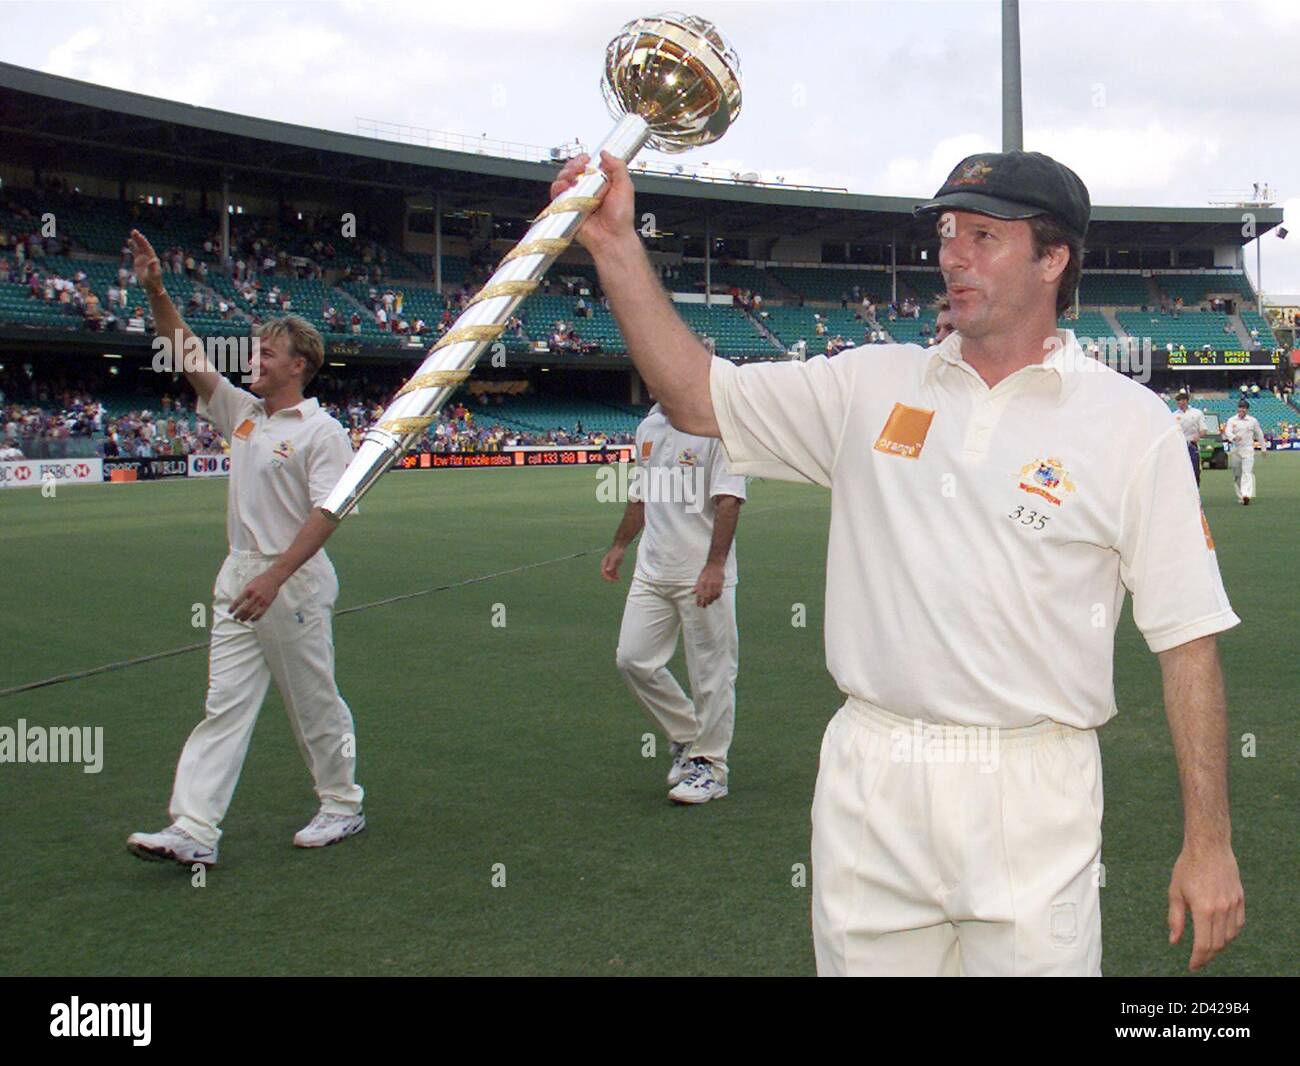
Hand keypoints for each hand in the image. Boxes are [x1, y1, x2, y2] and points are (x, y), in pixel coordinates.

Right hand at [127, 229, 163, 294]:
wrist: (152, 287)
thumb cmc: (153, 282)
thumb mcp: (153, 275)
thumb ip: (153, 267)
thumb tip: (154, 260)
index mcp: (153, 259)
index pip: (147, 248)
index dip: (143, 242)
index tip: (139, 236)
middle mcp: (149, 257)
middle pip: (143, 246)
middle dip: (139, 239)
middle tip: (134, 231)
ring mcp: (144, 259)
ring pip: (139, 248)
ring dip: (136, 241)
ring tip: (132, 233)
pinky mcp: (139, 262)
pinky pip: (136, 252)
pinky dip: (133, 246)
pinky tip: (129, 241)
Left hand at [231, 571, 283, 621]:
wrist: (273, 578)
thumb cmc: (261, 580)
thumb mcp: (249, 584)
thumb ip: (244, 592)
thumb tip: (239, 601)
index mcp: (248, 590)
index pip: (237, 601)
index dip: (232, 608)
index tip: (230, 611)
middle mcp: (254, 595)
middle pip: (244, 609)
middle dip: (238, 615)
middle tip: (235, 617)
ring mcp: (261, 600)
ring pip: (251, 612)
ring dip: (245, 617)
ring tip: (242, 619)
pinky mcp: (267, 603)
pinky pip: (260, 613)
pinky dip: (255, 618)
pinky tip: (252, 619)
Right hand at [548, 150, 635, 256]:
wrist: (612, 238)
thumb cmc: (620, 218)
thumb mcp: (625, 187)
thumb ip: (618, 167)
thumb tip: (605, 153)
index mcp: (600, 182)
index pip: (586, 165)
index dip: (583, 160)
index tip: (585, 160)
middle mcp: (587, 190)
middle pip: (572, 170)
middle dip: (572, 165)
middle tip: (578, 169)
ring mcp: (576, 199)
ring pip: (563, 180)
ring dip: (564, 175)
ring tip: (572, 179)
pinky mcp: (567, 209)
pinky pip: (557, 196)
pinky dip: (557, 188)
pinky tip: (564, 187)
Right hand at [601, 546, 624, 581]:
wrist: (620, 548)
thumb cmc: (616, 552)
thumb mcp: (614, 558)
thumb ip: (611, 564)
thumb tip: (607, 570)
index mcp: (604, 563)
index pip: (603, 572)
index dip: (606, 577)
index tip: (610, 580)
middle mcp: (606, 565)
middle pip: (606, 574)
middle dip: (610, 578)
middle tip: (614, 581)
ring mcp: (610, 565)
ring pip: (610, 574)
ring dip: (613, 577)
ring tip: (617, 579)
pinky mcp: (614, 566)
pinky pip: (614, 572)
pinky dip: (615, 575)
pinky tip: (618, 578)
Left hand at [693, 563, 723, 607]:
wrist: (715, 564)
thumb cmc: (706, 570)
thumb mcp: (700, 577)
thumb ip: (697, 586)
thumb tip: (692, 592)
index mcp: (702, 582)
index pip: (700, 594)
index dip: (699, 600)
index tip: (698, 604)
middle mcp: (708, 584)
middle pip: (706, 596)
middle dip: (704, 603)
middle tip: (703, 606)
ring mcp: (715, 584)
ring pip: (713, 596)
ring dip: (710, 601)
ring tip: (708, 603)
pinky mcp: (720, 584)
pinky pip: (719, 593)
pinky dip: (717, 597)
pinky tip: (715, 598)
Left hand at [1167, 844, 1244, 971]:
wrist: (1209, 846)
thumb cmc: (1187, 867)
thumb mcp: (1175, 892)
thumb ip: (1175, 918)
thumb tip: (1174, 941)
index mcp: (1203, 909)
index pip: (1204, 944)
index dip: (1198, 959)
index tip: (1192, 966)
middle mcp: (1221, 909)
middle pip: (1218, 944)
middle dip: (1207, 956)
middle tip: (1198, 960)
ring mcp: (1233, 904)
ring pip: (1230, 936)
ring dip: (1219, 945)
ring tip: (1207, 946)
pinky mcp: (1240, 899)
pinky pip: (1238, 924)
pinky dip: (1230, 933)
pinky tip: (1220, 933)